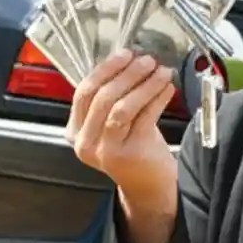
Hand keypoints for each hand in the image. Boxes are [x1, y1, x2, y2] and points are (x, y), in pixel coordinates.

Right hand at [67, 49, 178, 218]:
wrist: (148, 187)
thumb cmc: (131, 150)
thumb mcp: (110, 126)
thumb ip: (110, 99)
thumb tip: (127, 62)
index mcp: (75, 132)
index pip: (84, 93)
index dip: (105, 70)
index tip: (124, 54)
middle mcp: (87, 143)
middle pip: (102, 98)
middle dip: (127, 74)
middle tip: (147, 61)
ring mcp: (108, 151)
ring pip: (122, 107)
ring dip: (144, 84)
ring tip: (161, 72)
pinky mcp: (132, 154)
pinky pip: (145, 117)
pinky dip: (157, 98)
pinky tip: (167, 88)